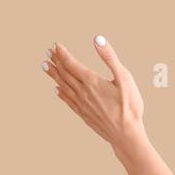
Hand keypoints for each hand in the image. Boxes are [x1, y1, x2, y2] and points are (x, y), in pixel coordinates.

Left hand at [42, 35, 145, 155]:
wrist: (126, 135)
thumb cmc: (129, 107)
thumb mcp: (124, 78)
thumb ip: (110, 57)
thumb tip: (97, 39)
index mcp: (91, 81)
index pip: (71, 64)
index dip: (62, 53)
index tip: (55, 45)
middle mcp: (82, 92)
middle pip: (64, 74)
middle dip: (55, 62)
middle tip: (47, 53)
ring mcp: (82, 104)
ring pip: (63, 86)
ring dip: (54, 75)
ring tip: (45, 66)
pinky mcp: (84, 115)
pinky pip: (68, 101)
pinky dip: (61, 93)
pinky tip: (57, 90)